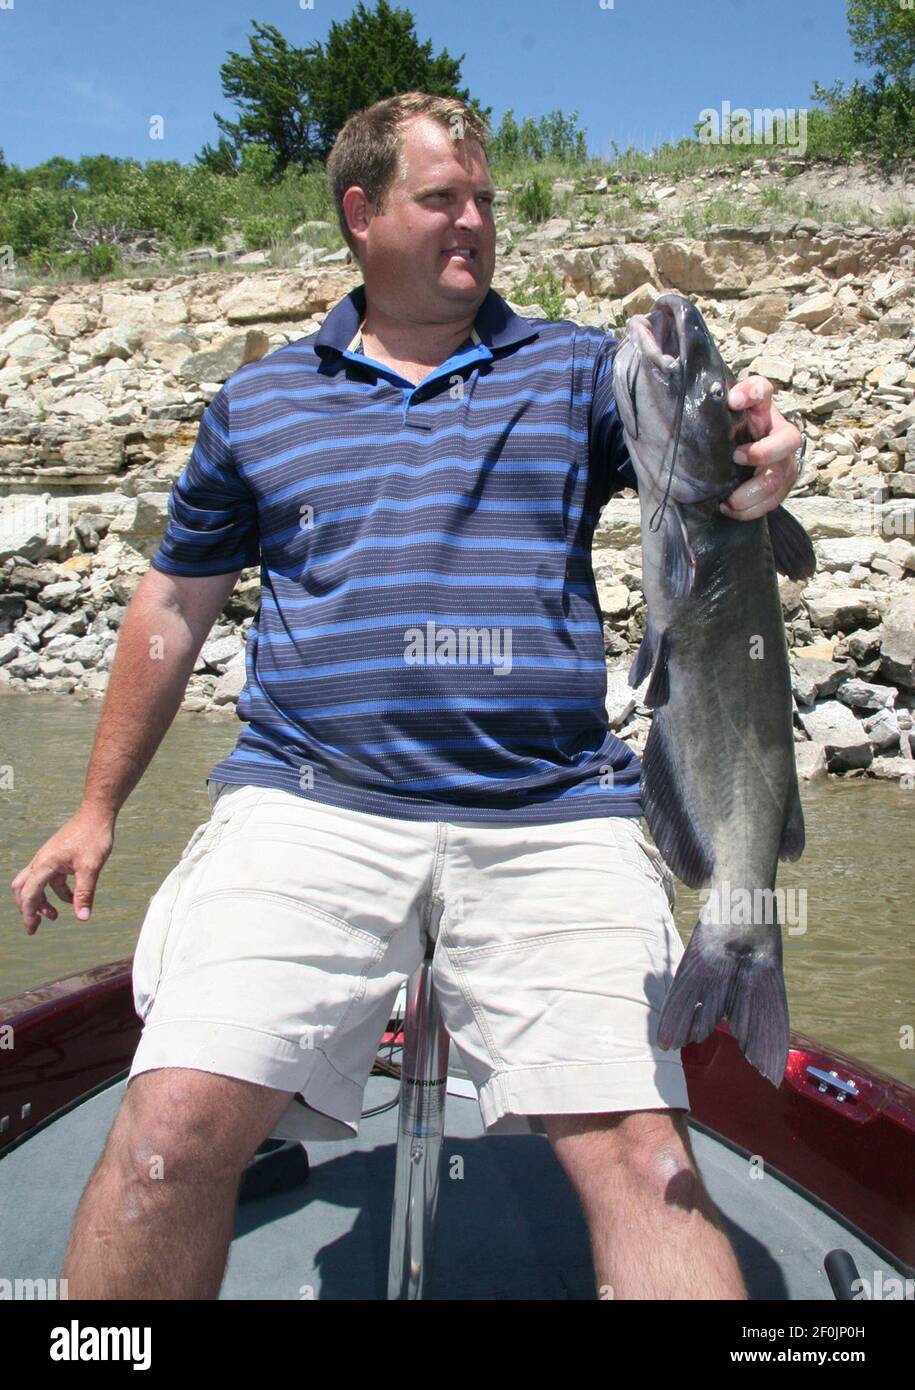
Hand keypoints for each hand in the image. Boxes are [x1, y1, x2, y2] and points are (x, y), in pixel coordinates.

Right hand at [11, 809, 113, 933]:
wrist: (96, 813)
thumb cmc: (93, 837)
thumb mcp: (91, 868)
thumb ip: (84, 894)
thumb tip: (82, 918)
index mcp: (45, 864)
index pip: (30, 894)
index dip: (29, 914)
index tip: (32, 929)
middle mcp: (41, 861)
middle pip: (23, 889)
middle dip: (27, 908)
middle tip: (35, 926)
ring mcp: (48, 858)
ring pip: (35, 883)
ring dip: (42, 901)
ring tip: (55, 915)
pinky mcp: (56, 856)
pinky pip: (49, 878)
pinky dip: (55, 891)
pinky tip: (71, 897)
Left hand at [721, 376, 801, 521]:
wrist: (737, 454)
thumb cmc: (725, 434)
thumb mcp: (717, 420)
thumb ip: (707, 411)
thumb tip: (685, 402)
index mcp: (760, 409)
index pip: (762, 390)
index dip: (751, 392)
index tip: (732, 400)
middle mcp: (778, 432)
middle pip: (788, 439)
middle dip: (762, 453)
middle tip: (736, 458)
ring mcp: (784, 459)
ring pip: (778, 478)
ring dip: (750, 493)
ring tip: (727, 499)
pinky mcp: (782, 483)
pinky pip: (772, 501)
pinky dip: (749, 509)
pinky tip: (729, 507)